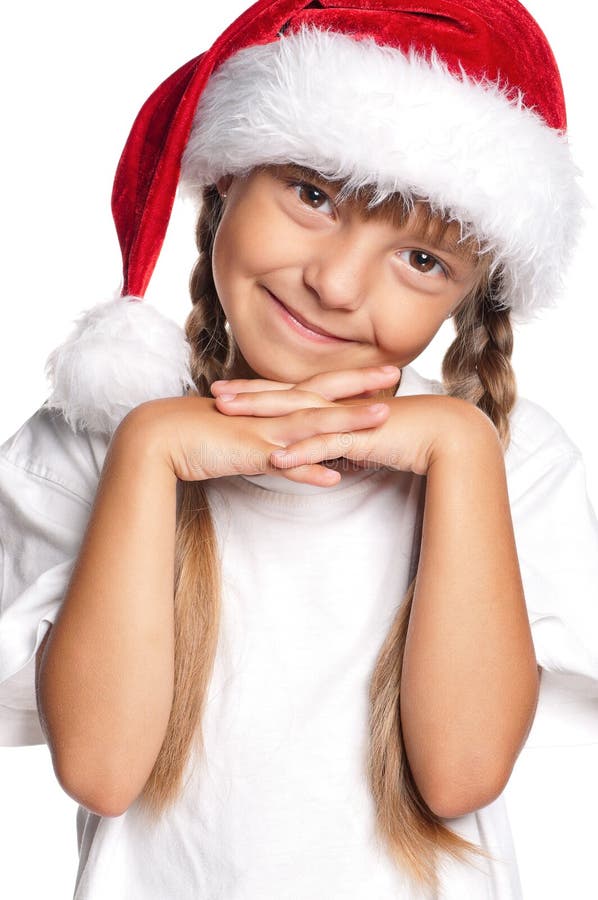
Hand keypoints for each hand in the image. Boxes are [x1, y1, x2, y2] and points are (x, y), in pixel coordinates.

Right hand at [118, 366, 402, 485]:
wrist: (159, 436)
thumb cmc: (199, 432)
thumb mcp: (242, 430)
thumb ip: (270, 436)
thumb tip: (292, 447)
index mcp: (271, 404)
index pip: (317, 386)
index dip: (350, 378)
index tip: (381, 370)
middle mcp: (271, 412)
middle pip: (322, 395)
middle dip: (360, 386)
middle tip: (397, 374)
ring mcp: (261, 431)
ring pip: (311, 425)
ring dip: (347, 422)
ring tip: (382, 419)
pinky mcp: (247, 453)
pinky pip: (283, 464)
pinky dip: (307, 471)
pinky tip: (333, 478)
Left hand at [210, 372, 494, 476]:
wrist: (449, 435)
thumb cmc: (413, 435)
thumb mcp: (370, 438)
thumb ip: (348, 441)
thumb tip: (334, 451)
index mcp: (339, 403)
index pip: (292, 393)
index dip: (260, 391)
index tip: (231, 390)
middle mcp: (339, 404)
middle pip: (286, 396)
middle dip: (248, 395)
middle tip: (214, 393)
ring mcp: (349, 418)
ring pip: (297, 413)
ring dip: (261, 413)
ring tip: (227, 414)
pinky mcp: (362, 436)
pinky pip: (326, 444)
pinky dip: (300, 451)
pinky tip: (275, 459)